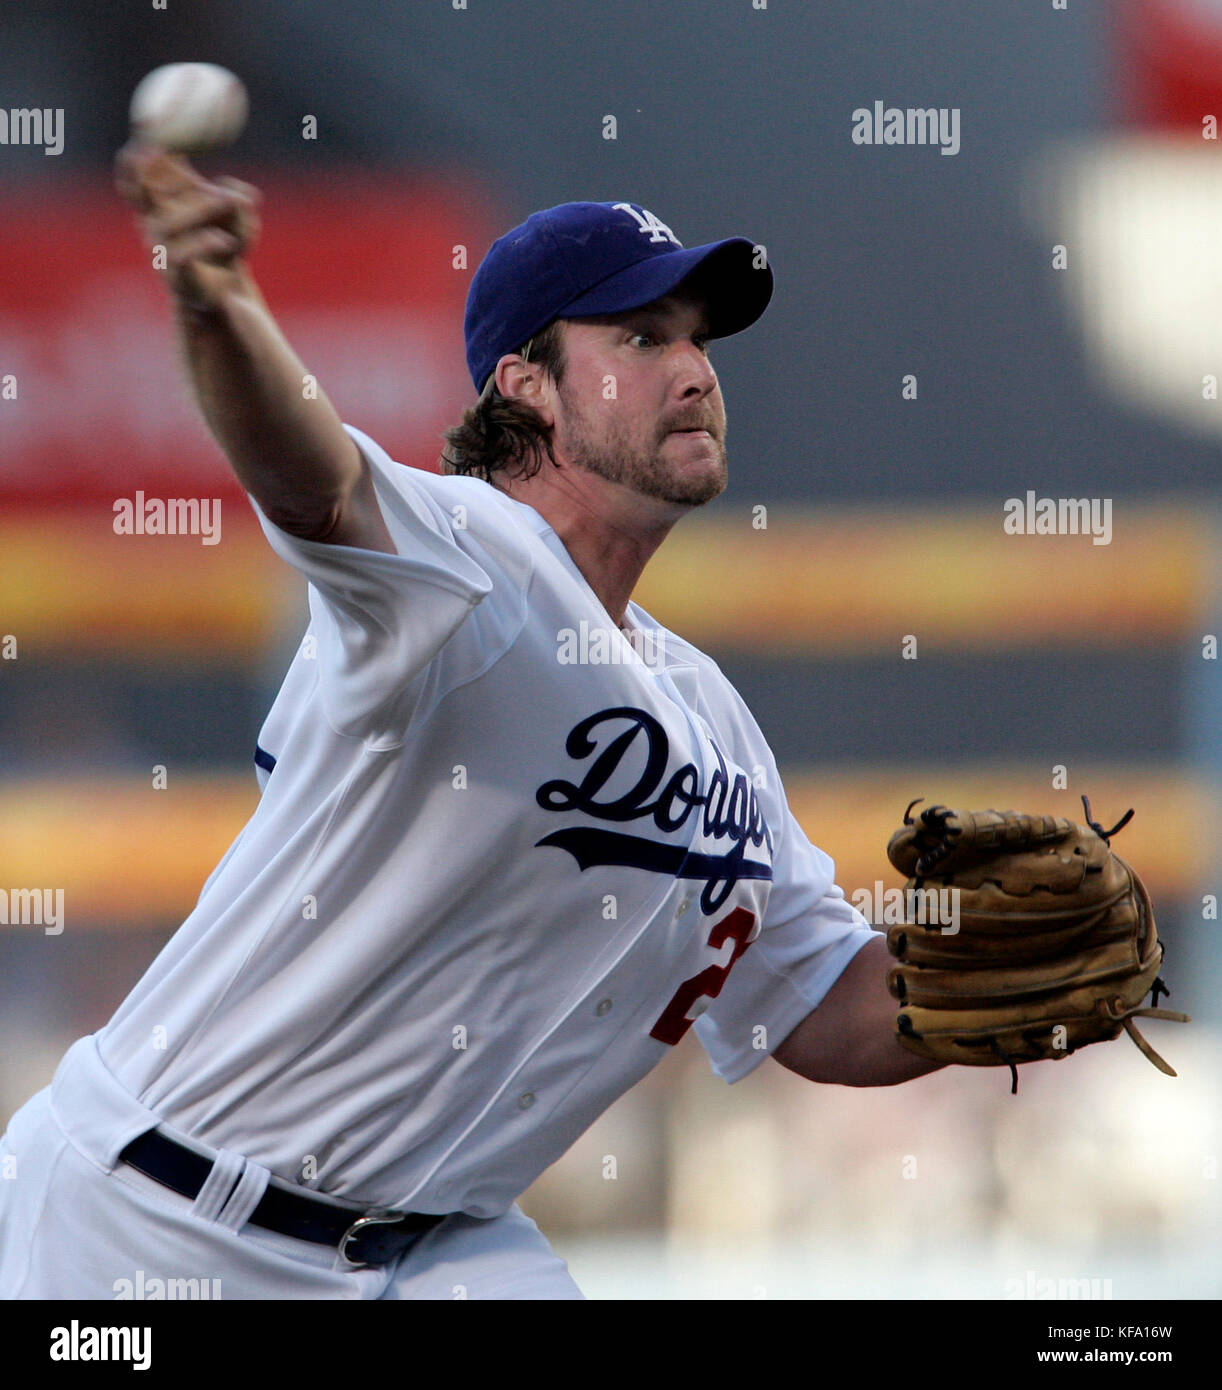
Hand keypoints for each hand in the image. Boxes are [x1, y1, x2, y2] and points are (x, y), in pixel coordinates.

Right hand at [115, 140, 260, 310]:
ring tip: (227, 200)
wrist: (230, 292)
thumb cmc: (227, 245)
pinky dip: (204, 243)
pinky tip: (225, 239)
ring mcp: (162, 251)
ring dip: (199, 207)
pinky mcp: (177, 276)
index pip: (137, 176)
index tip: (144, 130)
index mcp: (162, 205)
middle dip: (142, 171)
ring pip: (167, 224)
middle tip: (157, 150)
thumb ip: (237, 199)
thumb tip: (245, 195)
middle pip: (139, 195)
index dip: (134, 156)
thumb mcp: (236, 217)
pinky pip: (183, 255)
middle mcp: (155, 225)